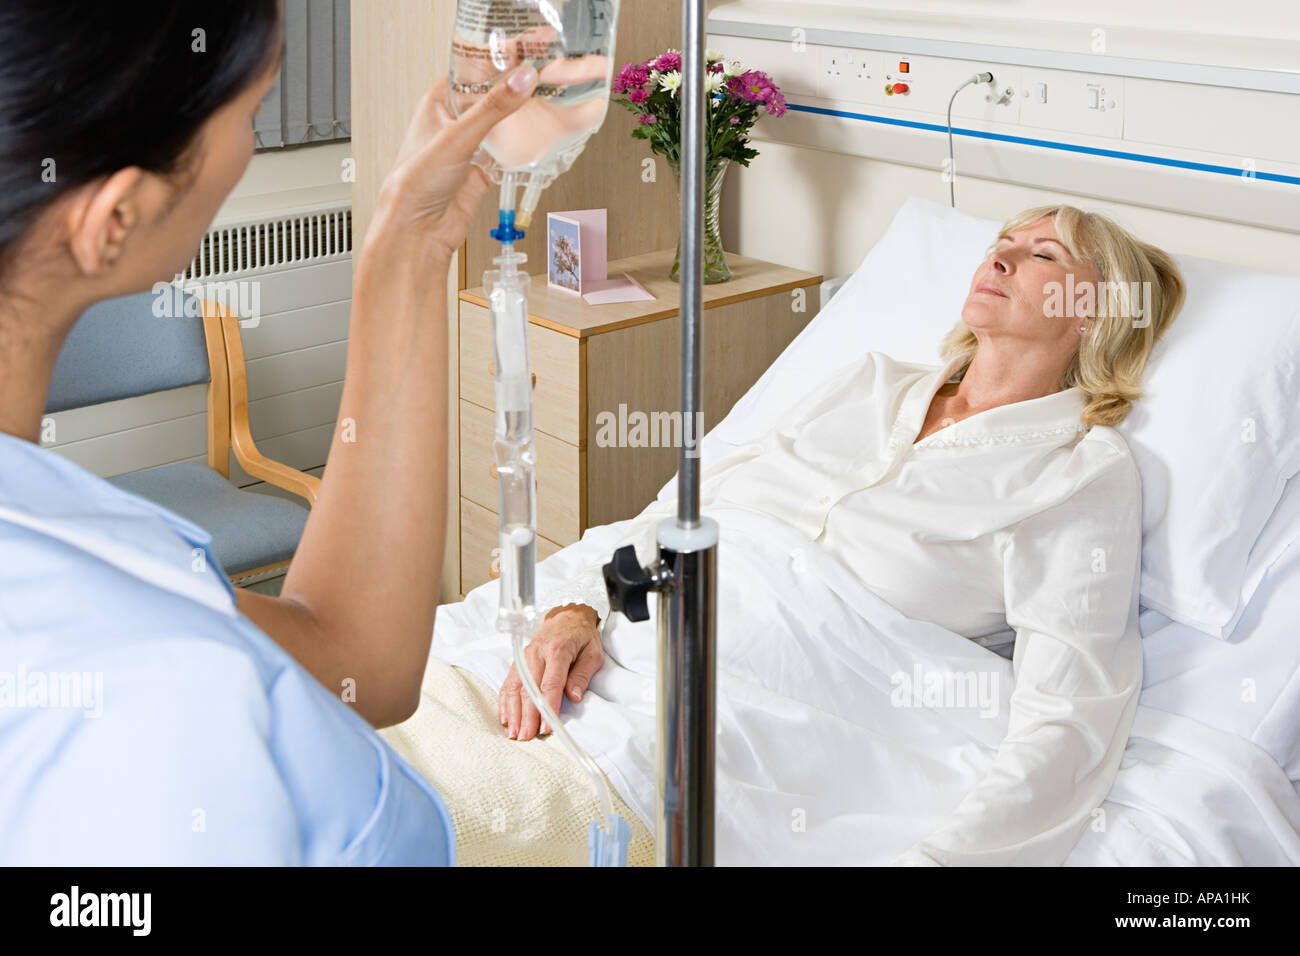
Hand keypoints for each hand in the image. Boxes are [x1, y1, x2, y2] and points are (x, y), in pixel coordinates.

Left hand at [366, 62, 538, 262]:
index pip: (474, 69)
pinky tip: (539, 141)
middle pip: (493, 96)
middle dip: (518, 90)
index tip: (529, 51)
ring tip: (549, 104)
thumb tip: (522, 79)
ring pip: (504, 125)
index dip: (501, 59)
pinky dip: (524, 149)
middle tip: (547, 77)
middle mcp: (455, 121)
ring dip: (523, 119)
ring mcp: (471, 145)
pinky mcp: (483, 170)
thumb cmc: (414, 182)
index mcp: (439, 100)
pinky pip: (509, 153)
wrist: (417, 230)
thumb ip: (494, 107)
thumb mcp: (457, 136)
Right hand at [499, 604, 603, 740]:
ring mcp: (524, 657)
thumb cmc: (582, 637)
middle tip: (526, 737)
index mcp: (557, 650)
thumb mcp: (592, 653)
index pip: (550, 683)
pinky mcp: (518, 661)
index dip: (547, 707)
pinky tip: (505, 718)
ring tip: (513, 733)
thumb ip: (582, 675)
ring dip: (513, 712)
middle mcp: (537, 653)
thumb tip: (574, 697)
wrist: (567, 616)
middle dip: (526, 715)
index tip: (546, 726)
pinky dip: (504, 701)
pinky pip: (508, 682)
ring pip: (514, 687)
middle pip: (529, 689)